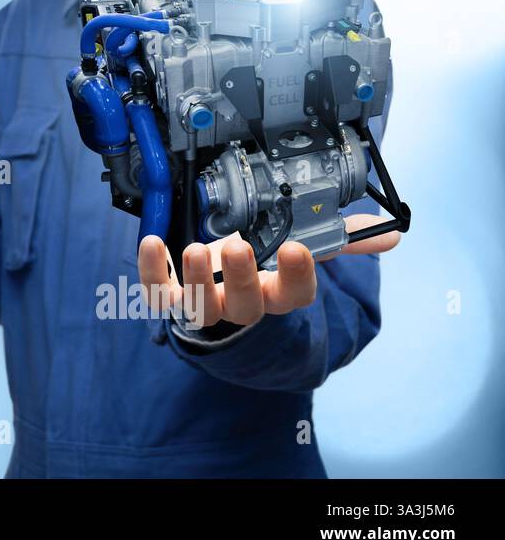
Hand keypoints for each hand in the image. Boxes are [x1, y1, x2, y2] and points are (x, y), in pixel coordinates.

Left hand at [138, 213, 400, 328]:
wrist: (220, 301)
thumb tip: (390, 232)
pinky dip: (150, 272)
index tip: (298, 248)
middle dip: (242, 278)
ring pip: (198, 306)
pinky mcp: (171, 299)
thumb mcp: (303, 253)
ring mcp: (204, 306)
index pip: (295, 295)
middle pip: (245, 305)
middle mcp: (241, 305)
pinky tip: (150, 243)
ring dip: (194, 280)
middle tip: (238, 247)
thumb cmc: (264, 270)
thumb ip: (340, 240)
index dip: (298, 276)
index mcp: (278, 294)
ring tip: (195, 249)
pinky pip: (157, 294)